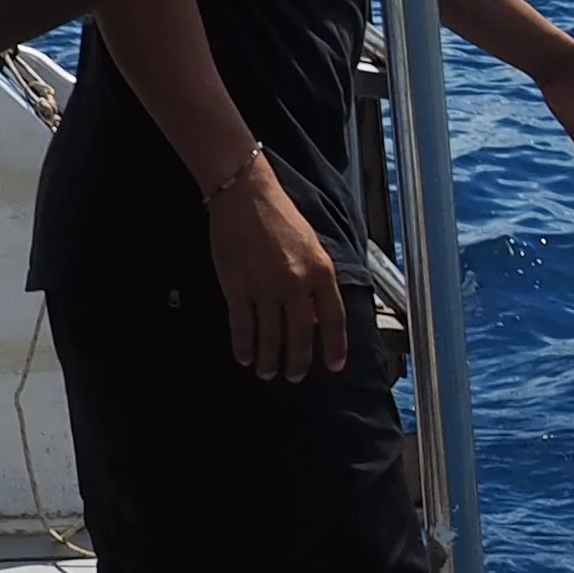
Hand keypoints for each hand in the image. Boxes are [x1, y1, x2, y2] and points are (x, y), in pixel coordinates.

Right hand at [204, 156, 346, 380]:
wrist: (246, 196)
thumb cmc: (281, 217)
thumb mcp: (312, 247)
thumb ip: (316, 282)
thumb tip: (313, 318)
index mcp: (321, 272)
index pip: (333, 319)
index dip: (335, 346)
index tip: (334, 367)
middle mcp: (296, 284)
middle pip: (300, 336)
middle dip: (297, 362)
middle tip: (294, 377)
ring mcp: (265, 288)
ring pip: (270, 337)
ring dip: (269, 360)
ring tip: (267, 372)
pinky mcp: (238, 288)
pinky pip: (243, 327)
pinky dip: (244, 346)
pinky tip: (245, 357)